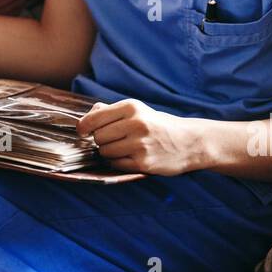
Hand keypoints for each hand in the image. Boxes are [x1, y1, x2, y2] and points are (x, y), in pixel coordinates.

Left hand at [76, 99, 199, 175]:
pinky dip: (118, 162)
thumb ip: (110, 111)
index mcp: (132, 108)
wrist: (189, 142)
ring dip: (109, 153)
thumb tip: (86, 118)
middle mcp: (136, 124)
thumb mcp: (137, 111)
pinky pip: (116, 164)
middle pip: (98, 137)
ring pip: (105, 152)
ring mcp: (140, 144)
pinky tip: (130, 157)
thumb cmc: (158, 125)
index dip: (83, 127)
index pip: (94, 119)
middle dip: (101, 141)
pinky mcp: (143, 162)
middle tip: (114, 140)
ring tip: (124, 148)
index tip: (82, 132)